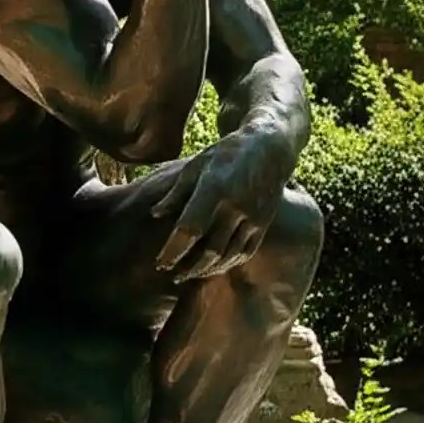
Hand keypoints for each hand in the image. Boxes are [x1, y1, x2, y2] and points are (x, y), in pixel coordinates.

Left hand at [151, 127, 296, 282]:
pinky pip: (244, 252)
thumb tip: (154, 214)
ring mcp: (253, 217)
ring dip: (206, 270)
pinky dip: (227, 264)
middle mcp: (235, 206)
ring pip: (228, 255)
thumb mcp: (196, 165)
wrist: (269, 147)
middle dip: (188, 267)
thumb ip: (176, 192)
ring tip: (188, 275)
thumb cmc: (225, 154)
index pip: (190, 229)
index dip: (173, 250)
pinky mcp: (264, 224)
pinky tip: (212, 268)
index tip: (160, 262)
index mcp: (215, 188)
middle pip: (209, 250)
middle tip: (171, 273)